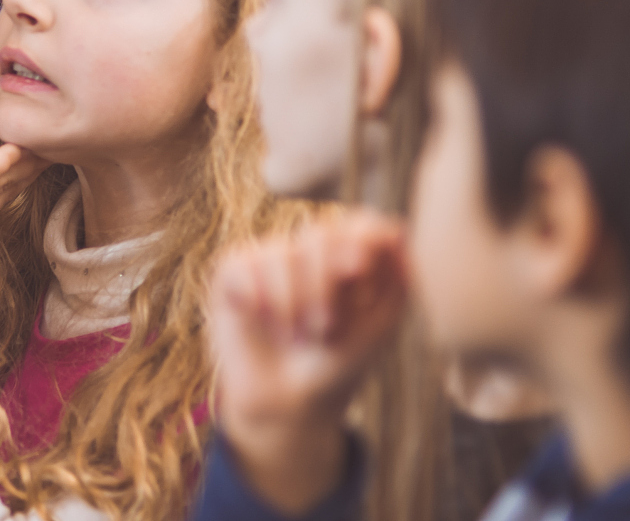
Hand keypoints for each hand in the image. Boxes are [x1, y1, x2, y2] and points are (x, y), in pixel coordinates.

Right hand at [208, 209, 408, 512]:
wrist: (292, 404)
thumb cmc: (340, 364)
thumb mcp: (379, 327)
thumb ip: (395, 279)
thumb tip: (396, 230)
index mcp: (351, 257)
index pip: (362, 225)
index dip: (363, 242)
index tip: (363, 271)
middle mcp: (310, 249)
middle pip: (322, 234)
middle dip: (327, 286)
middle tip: (328, 328)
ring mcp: (270, 257)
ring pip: (283, 254)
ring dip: (295, 303)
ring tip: (298, 334)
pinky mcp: (233, 271)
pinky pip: (248, 265)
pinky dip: (263, 301)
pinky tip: (265, 322)